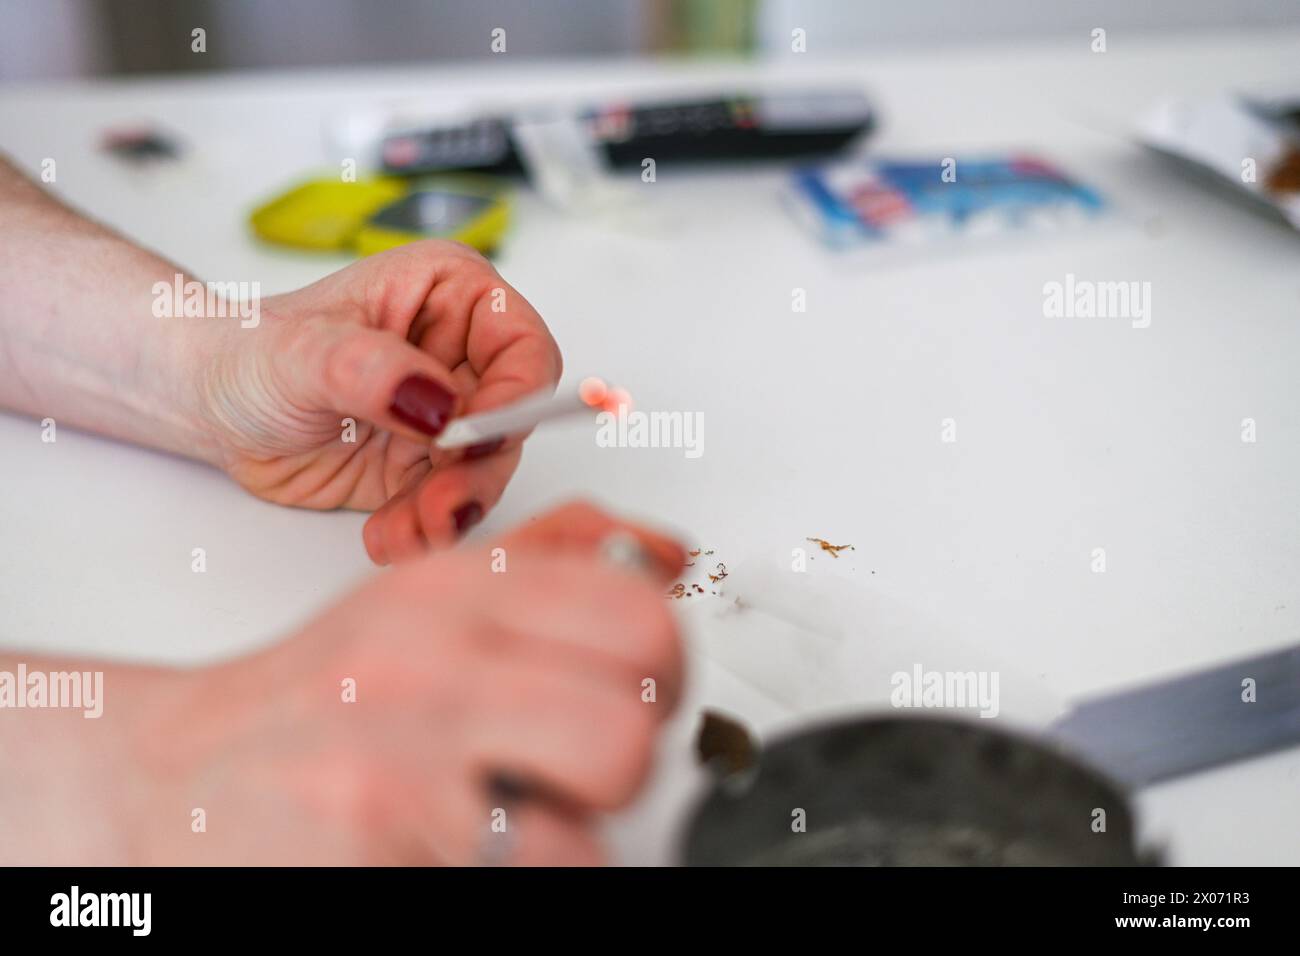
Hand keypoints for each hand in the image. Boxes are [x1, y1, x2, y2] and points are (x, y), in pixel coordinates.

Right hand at [104, 502, 683, 864]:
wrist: (168, 778)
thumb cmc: (317, 701)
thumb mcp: (426, 603)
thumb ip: (550, 567)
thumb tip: (668, 555)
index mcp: (456, 592)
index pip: (642, 617)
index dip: (665, 674)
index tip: (637, 696)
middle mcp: (429, 665)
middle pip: (631, 731)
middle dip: (621, 771)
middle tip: (573, 775)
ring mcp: (399, 764)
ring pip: (586, 838)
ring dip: (563, 844)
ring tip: (511, 823)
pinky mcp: (379, 849)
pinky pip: (524, 884)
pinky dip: (509, 879)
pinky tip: (453, 854)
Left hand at [199, 240, 561, 558]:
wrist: (206, 405)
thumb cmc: (247, 352)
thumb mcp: (299, 352)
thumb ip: (371, 369)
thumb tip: (438, 402)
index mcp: (450, 294)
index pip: (524, 348)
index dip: (514, 398)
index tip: (471, 437)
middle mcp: (459, 353)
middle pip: (513, 420)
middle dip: (478, 470)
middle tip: (439, 503)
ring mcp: (444, 414)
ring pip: (485, 471)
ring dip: (451, 509)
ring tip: (404, 530)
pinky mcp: (424, 467)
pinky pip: (446, 506)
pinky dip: (423, 531)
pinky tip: (387, 537)